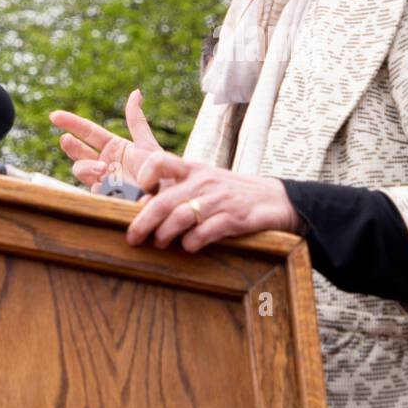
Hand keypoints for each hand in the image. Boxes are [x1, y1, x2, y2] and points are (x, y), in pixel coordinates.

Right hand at [50, 89, 162, 191]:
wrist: (166, 196)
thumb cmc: (159, 170)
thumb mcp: (146, 143)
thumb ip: (136, 121)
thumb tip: (136, 92)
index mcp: (113, 147)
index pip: (87, 131)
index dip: (71, 122)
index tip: (54, 115)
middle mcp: (104, 163)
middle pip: (78, 151)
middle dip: (71, 146)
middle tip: (66, 139)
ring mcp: (102, 181)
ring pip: (81, 170)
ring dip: (86, 167)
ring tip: (101, 168)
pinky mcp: (103, 197)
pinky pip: (91, 190)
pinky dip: (96, 186)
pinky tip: (105, 186)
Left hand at [126, 150, 303, 251]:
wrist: (275, 199)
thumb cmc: (231, 193)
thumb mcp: (205, 182)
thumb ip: (177, 191)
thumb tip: (141, 206)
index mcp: (193, 170)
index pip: (160, 161)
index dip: (145, 176)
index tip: (141, 193)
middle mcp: (204, 182)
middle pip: (164, 200)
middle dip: (143, 222)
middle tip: (132, 238)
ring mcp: (220, 199)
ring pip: (181, 217)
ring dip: (165, 234)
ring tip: (160, 244)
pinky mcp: (235, 218)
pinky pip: (207, 231)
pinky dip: (193, 242)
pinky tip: (189, 247)